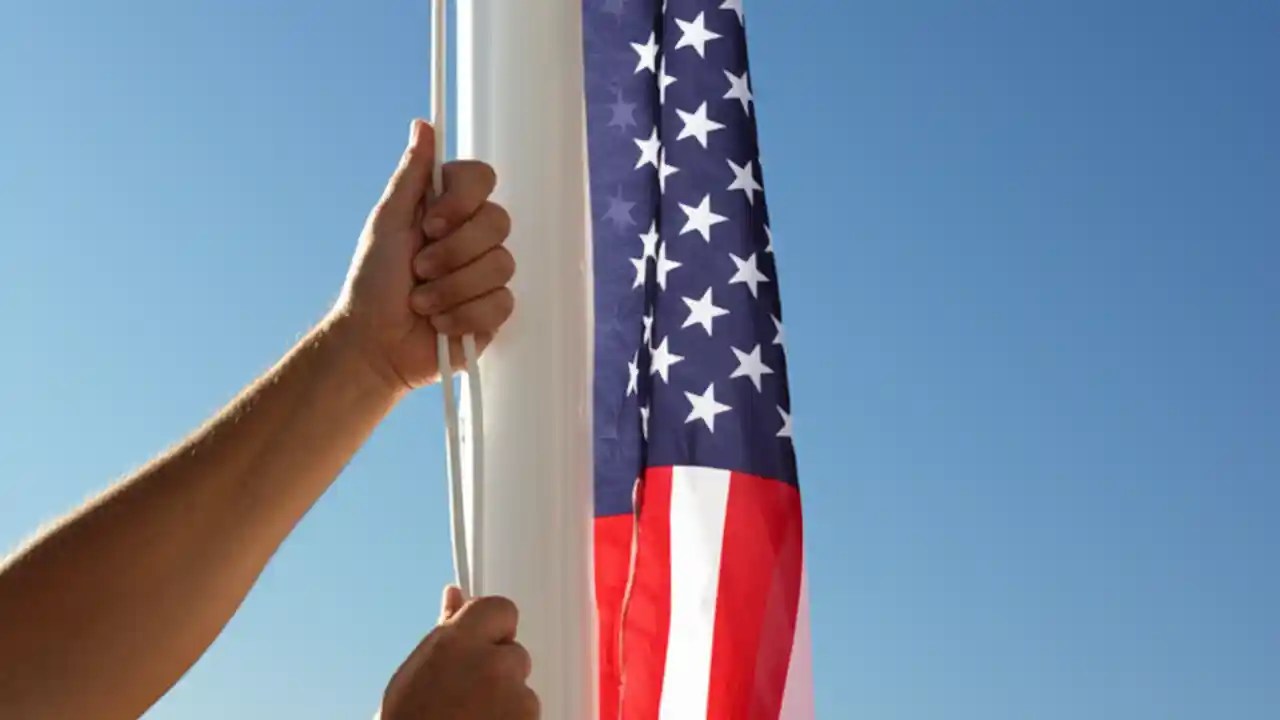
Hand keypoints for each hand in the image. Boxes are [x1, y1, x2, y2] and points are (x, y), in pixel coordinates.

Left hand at [332, 119, 514, 391]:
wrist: (375, 344)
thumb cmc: (372, 283)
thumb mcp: (386, 223)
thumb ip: (411, 176)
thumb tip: (423, 125)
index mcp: (447, 210)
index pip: (482, 178)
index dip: (462, 201)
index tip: (430, 224)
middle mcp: (472, 237)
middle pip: (497, 221)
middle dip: (453, 252)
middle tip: (418, 270)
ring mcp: (486, 274)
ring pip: (501, 264)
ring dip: (452, 288)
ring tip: (422, 303)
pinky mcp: (494, 310)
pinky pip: (501, 302)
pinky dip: (462, 315)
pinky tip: (440, 323)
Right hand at [380, 587, 538, 719]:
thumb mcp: (415, 675)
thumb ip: (444, 632)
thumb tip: (455, 594)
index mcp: (457, 643)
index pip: (501, 609)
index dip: (494, 628)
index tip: (482, 646)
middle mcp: (493, 664)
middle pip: (514, 655)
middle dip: (499, 673)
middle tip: (467, 700)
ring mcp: (516, 699)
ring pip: (522, 691)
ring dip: (506, 705)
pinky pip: (527, 717)